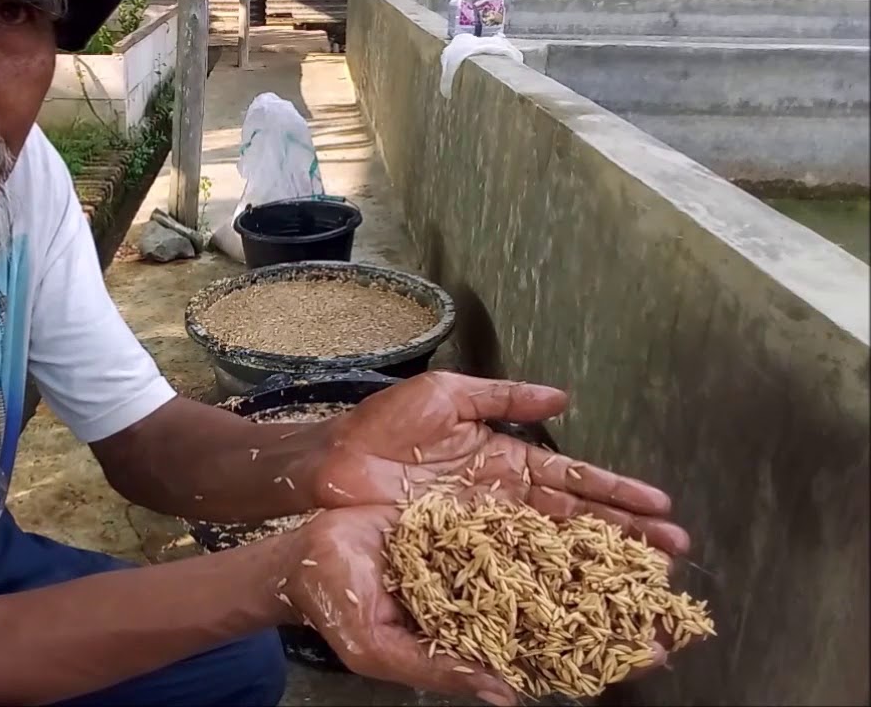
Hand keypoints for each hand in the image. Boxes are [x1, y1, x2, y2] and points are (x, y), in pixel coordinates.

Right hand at [278, 507, 669, 706]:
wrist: (308, 547)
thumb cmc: (338, 604)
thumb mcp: (378, 648)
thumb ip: (438, 666)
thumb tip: (505, 692)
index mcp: (477, 634)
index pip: (554, 648)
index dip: (603, 651)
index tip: (655, 649)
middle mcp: (490, 595)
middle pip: (571, 599)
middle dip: (623, 601)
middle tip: (679, 602)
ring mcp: (485, 551)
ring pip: (559, 552)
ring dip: (610, 550)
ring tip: (664, 545)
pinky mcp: (472, 513)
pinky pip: (528, 512)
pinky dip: (567, 513)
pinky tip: (606, 505)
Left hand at [304, 371, 688, 554]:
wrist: (327, 465)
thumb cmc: (382, 425)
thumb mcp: (447, 395)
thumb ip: (503, 395)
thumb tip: (564, 398)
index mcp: (505, 462)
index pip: (574, 480)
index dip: (617, 494)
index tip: (663, 508)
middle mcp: (501, 502)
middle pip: (574, 523)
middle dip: (624, 537)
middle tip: (675, 555)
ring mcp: (480, 532)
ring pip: (549, 552)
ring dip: (594, 566)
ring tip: (643, 583)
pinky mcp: (454, 556)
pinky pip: (503, 574)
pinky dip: (538, 589)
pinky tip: (571, 606)